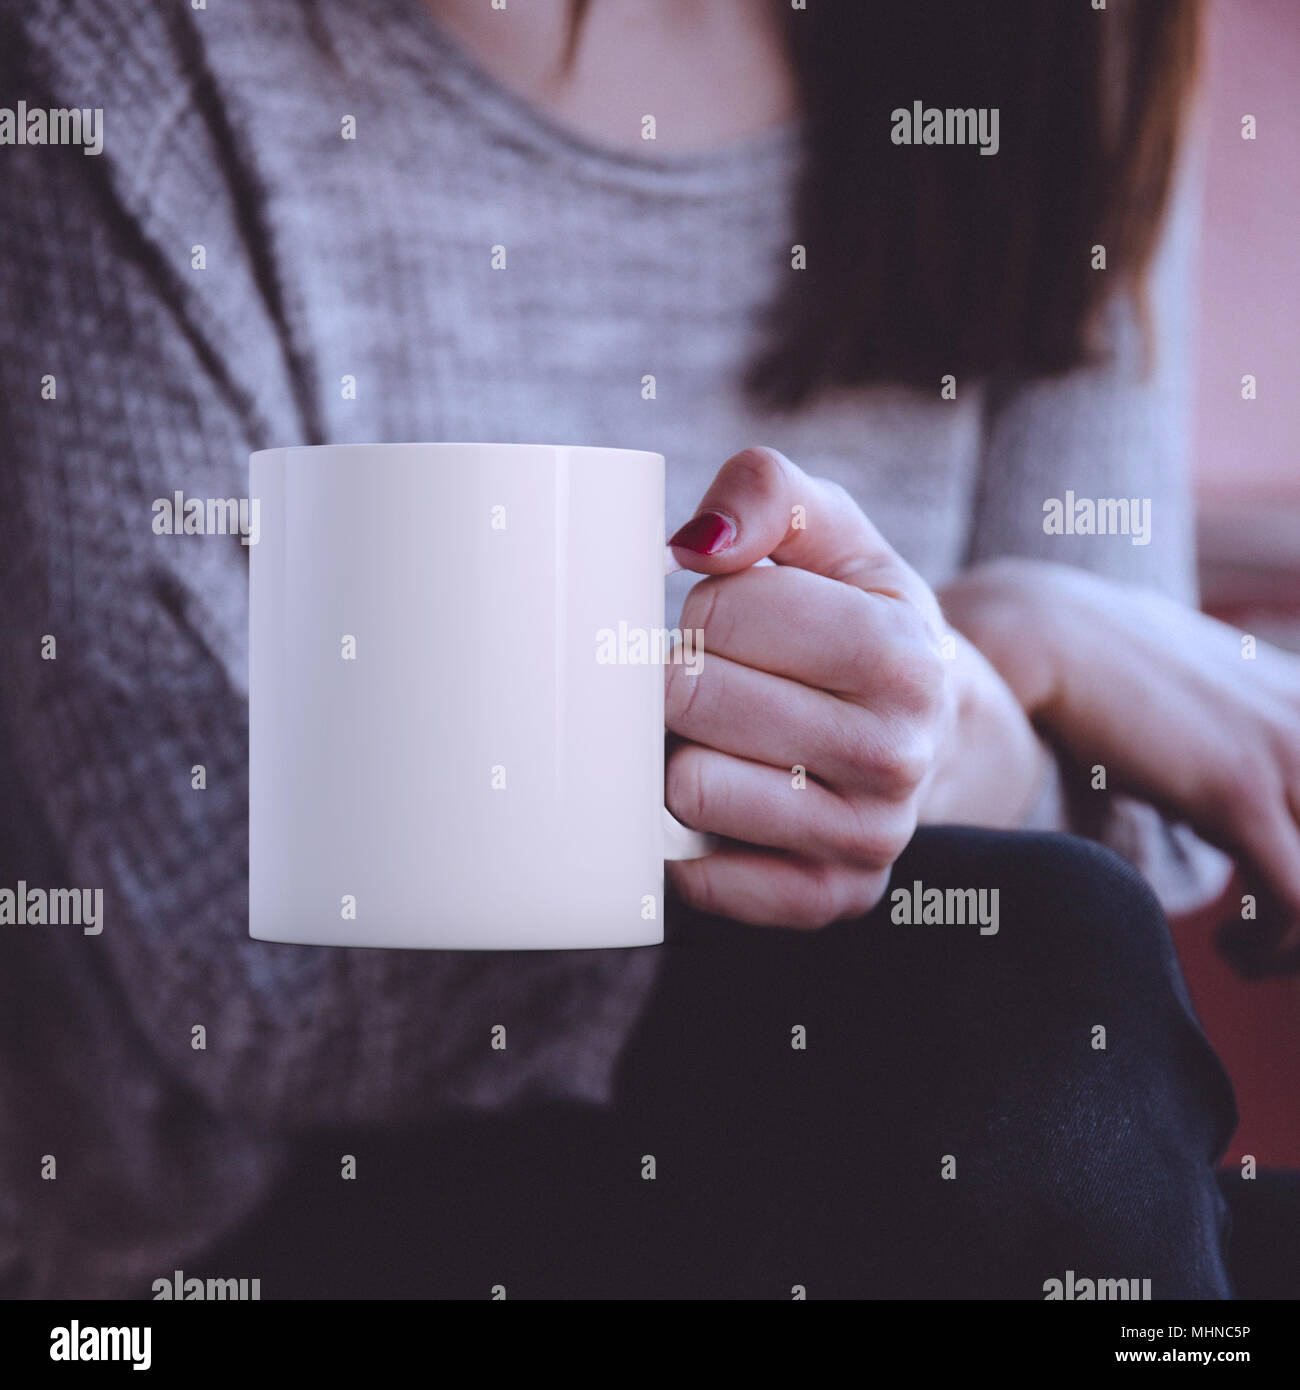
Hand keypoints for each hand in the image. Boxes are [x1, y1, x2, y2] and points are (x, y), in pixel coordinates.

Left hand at [663, 447, 1047, 927]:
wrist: (934, 728)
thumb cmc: (858, 618)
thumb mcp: (833, 534)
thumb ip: (767, 491)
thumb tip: (694, 543)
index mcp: (904, 653)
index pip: (721, 609)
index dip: (708, 604)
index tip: (740, 617)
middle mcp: (897, 755)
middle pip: (690, 698)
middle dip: (684, 675)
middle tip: (723, 678)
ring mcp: (866, 839)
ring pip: (685, 789)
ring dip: (681, 753)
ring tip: (727, 737)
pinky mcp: (826, 899)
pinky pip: (702, 877)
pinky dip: (689, 835)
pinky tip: (728, 798)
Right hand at [944, 557, 1299, 968]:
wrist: (1048, 633)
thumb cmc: (1104, 671)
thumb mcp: (1200, 694)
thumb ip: (1237, 729)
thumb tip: (1225, 783)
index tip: (1276, 913)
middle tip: (1271, 946)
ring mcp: (1289, 752)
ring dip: (1298, 949)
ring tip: (1246, 954)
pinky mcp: (1240, 791)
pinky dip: (1272, 949)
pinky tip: (1228, 948)